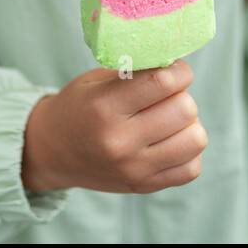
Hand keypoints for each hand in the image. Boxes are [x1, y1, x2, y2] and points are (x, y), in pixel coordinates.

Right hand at [22, 59, 206, 193]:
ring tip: (170, 119)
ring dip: (189, 124)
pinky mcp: (144, 186)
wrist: (51, 152)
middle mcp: (120, 141)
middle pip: (185, 109)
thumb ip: (135, 71)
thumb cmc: (78, 107)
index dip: (179, 70)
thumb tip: (176, 61)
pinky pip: (192, 168)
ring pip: (196, 139)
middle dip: (182, 96)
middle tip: (167, 95)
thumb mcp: (96, 81)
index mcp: (104, 107)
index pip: (163, 81)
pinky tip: (170, 141)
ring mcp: (134, 168)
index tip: (175, 69)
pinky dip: (187, 152)